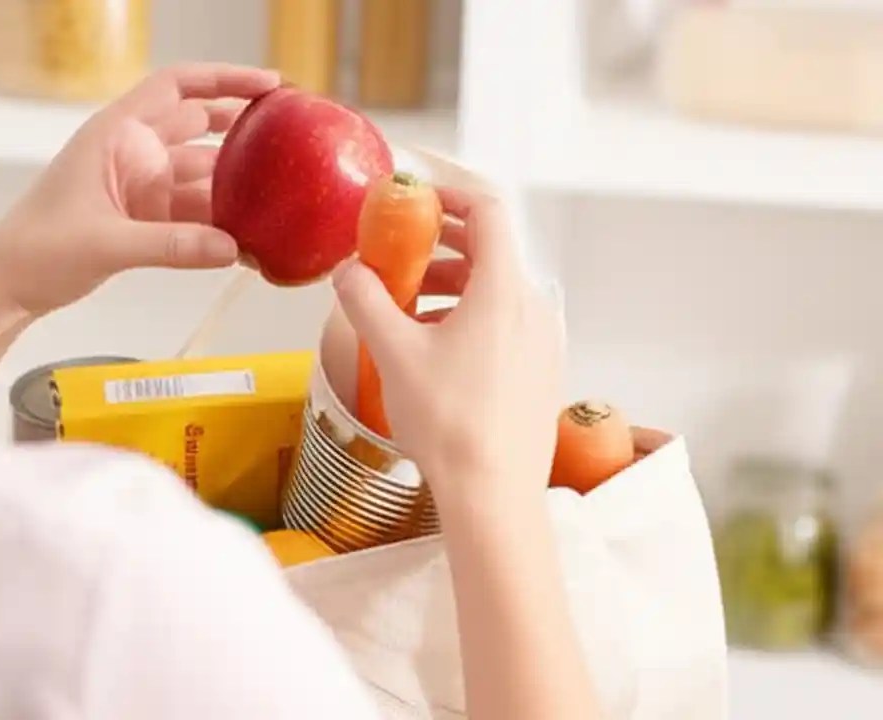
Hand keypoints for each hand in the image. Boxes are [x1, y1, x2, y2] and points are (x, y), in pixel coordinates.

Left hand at [0, 63, 279, 315]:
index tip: (270, 86)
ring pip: (201, 176)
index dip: (224, 80)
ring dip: (236, 186)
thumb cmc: (37, 248)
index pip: (177, 88)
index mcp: (116, 135)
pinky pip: (193, 214)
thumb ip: (171, 246)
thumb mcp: (106, 243)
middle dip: (244, 128)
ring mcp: (140, 187)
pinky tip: (249, 238)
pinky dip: (220, 224)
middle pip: (199, 126)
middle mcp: (133, 153)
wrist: (8, 285)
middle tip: (293, 136)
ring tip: (281, 196)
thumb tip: (232, 248)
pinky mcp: (144, 220)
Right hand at [332, 188, 563, 508]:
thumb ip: (366, 300)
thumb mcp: (393, 352)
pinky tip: (432, 349)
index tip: (417, 199)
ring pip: (496, 290)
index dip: (450, 194)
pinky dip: (468, 317)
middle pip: (490, 251)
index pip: (489, 211)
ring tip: (405, 311)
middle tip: (398, 258)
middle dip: (439, 247)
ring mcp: (543, 341)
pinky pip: (505, 323)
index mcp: (504, 290)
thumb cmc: (451, 425)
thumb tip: (348, 272)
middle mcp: (533, 308)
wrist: (494, 495)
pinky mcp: (540, 371)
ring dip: (450, 286)